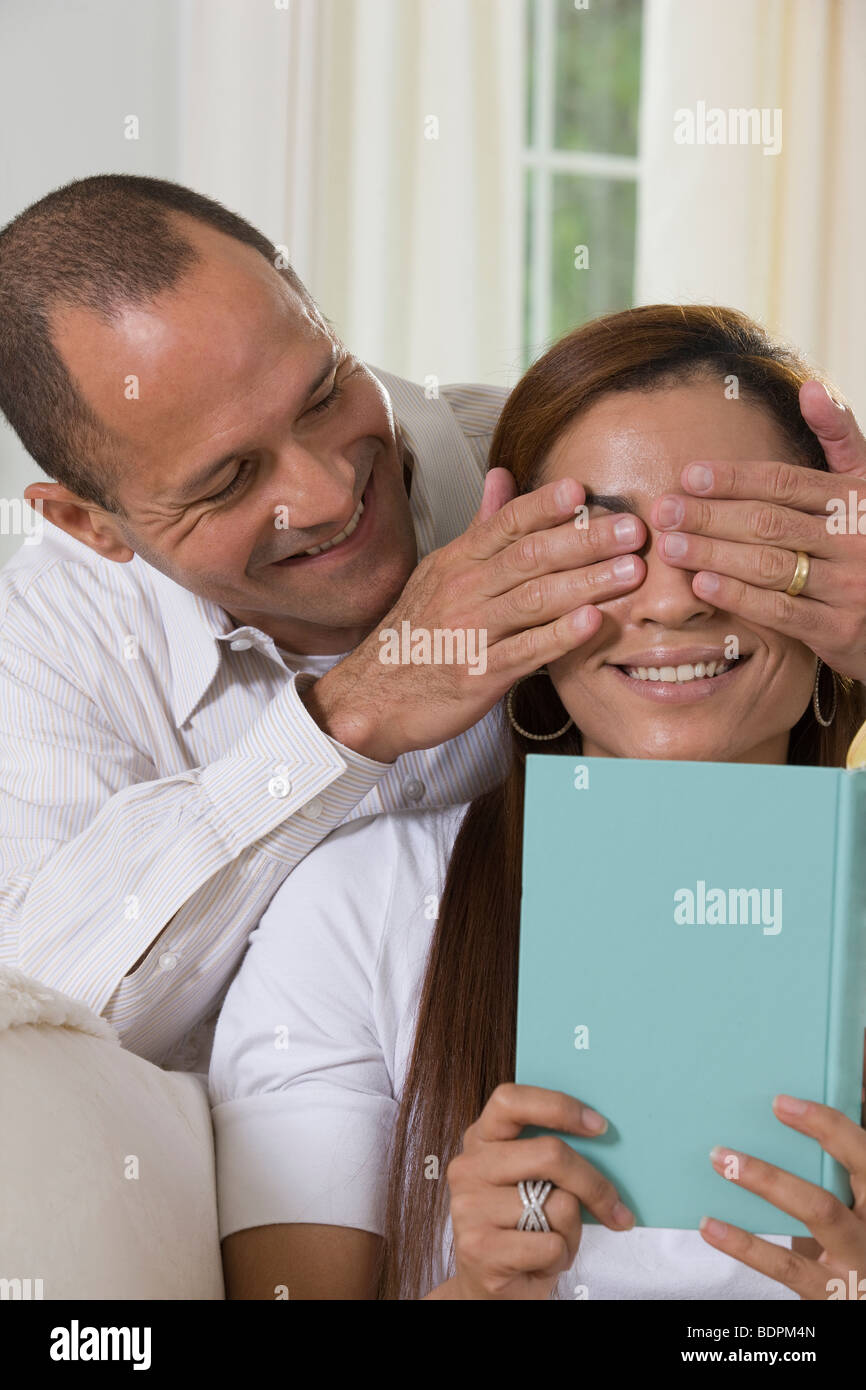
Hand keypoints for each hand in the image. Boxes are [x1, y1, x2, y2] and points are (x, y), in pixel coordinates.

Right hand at [303, 471, 644, 762]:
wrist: (373, 698)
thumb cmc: (416, 634)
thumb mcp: (441, 572)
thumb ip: (480, 526)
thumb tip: (503, 476)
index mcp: (458, 562)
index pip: (505, 524)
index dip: (543, 505)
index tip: (582, 488)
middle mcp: (464, 591)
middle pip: (529, 557)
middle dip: (584, 540)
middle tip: (634, 529)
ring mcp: (471, 633)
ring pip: (533, 600)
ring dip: (585, 583)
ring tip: (631, 571)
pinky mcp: (478, 675)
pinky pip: (524, 652)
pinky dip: (559, 637)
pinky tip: (592, 623)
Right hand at [434, 1083, 633, 1300]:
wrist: (489, 1288)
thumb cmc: (521, 1228)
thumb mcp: (529, 1182)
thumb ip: (548, 1159)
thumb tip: (603, 1141)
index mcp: (481, 1139)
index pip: (511, 1100)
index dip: (558, 1106)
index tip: (599, 1126)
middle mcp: (469, 1166)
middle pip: (550, 1154)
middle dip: (593, 1183)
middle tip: (616, 1208)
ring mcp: (469, 1207)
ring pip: (558, 1204)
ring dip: (571, 1231)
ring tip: (553, 1241)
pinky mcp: (479, 1248)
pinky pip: (551, 1243)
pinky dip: (560, 1257)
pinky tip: (540, 1261)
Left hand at [652, 382, 865, 680]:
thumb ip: (839, 438)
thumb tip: (809, 387)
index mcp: (858, 499)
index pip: (785, 483)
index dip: (734, 478)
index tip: (689, 475)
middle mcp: (855, 539)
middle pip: (769, 522)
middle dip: (711, 515)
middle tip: (664, 511)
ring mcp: (849, 586)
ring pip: (769, 564)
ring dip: (714, 553)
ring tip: (670, 546)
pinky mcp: (839, 629)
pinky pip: (781, 610)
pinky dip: (739, 596)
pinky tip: (703, 584)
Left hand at [699, 1093, 865, 1298]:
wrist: (860, 1296)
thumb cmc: (846, 1241)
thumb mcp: (846, 1205)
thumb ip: (826, 1171)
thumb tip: (772, 1121)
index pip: (861, 1152)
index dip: (826, 1124)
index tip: (781, 1102)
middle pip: (844, 1180)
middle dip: (800, 1147)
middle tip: (739, 1136)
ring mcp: (854, 1264)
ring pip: (817, 1211)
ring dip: (765, 1181)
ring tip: (720, 1161)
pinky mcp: (829, 1293)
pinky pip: (786, 1266)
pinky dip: (745, 1245)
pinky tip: (711, 1227)